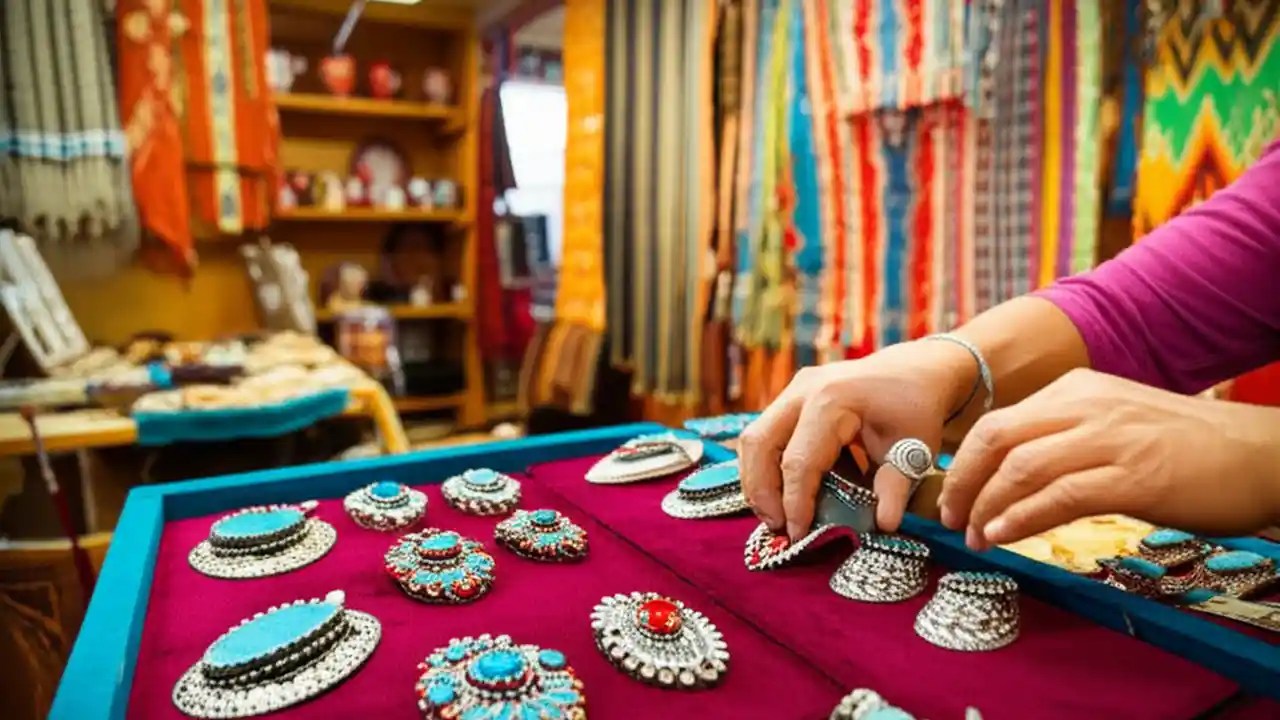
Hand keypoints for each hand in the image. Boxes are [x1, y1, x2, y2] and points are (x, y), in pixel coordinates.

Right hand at [740, 341, 977, 539]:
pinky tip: (783, 496)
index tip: (800, 536)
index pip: (800, 460)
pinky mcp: (789, 399)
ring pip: (754, 438)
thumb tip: (883, 525)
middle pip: (759, 443)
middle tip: (777, 528)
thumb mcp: (915, 449)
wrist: (914, 372)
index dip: (796, 501)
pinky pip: (764, 434)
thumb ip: (896, 488)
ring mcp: (792, 391)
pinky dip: (766, 468)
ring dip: (758, 481)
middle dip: (761, 491)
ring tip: (776, 517)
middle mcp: (803, 390)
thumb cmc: (915, 410)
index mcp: (834, 399)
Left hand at [940, 368, 1279, 549]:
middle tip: (949, 516)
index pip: (999, 421)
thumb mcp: (1117, 422)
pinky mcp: (1133, 477)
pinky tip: (1005, 535)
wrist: (1262, 455)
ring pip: (1021, 467)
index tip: (952, 493)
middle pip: (996, 438)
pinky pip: (1059, 496)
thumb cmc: (1190, 448)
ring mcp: (1109, 439)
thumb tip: (1014, 473)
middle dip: (962, 480)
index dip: (964, 460)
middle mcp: (1086, 406)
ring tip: (975, 535)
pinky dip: (1022, 518)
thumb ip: (1068, 436)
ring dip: (987, 505)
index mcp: (1077, 389)